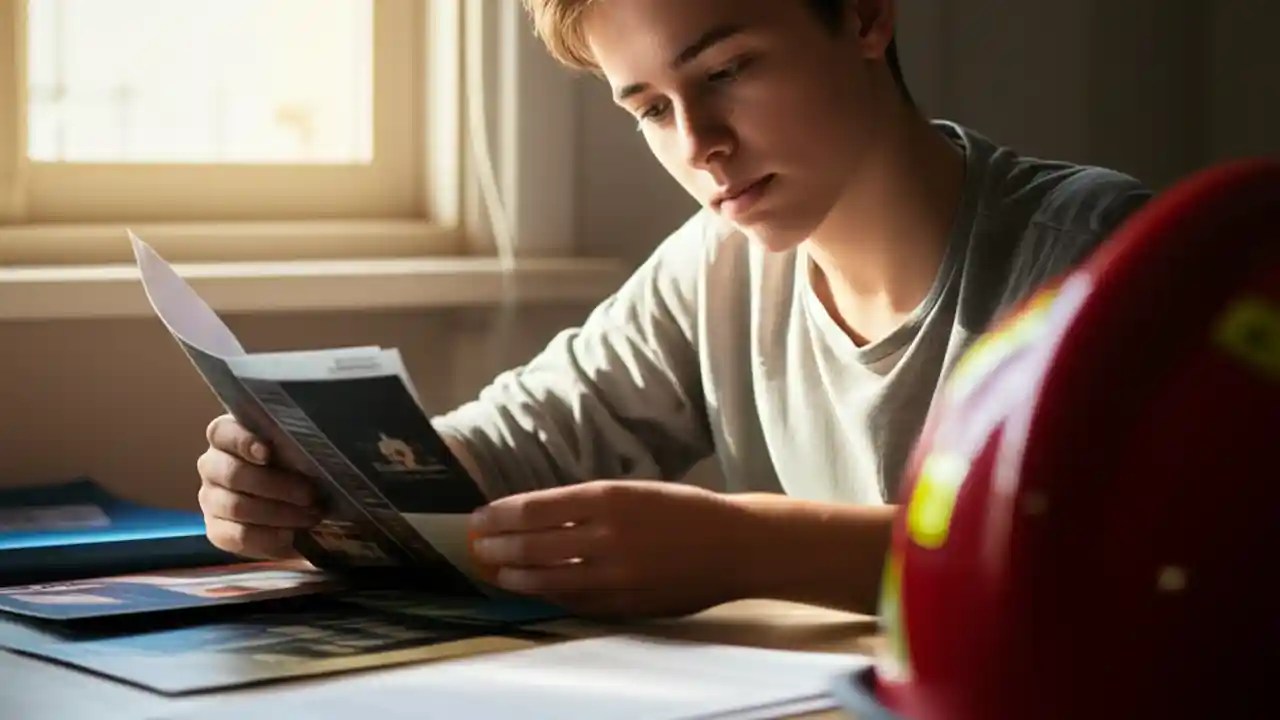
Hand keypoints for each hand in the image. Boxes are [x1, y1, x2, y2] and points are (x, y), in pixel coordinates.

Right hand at [197, 414, 322, 558]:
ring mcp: (210, 499)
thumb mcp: (298, 452)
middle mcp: (212, 465)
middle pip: (233, 474)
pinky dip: (267, 538)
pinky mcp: (216, 530)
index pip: (221, 433)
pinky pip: (237, 536)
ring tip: (310, 516)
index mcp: (227, 437)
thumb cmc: (297, 468)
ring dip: (278, 513)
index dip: (242, 441)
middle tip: (310, 495)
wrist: (295, 508)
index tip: (266, 452)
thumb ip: (294, 445)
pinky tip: (290, 536)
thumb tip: (314, 449)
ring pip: (236, 507)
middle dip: (277, 486)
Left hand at [468, 480, 753, 617]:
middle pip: (533, 544)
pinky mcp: (626, 602)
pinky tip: (535, 591)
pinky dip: (550, 596)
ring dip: (515, 577)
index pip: (534, 508)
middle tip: (479, 547)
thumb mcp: (634, 491)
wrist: (735, 545)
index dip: (500, 516)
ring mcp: (615, 573)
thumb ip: (587, 504)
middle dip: (498, 547)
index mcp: (608, 497)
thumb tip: (535, 515)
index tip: (479, 518)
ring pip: (548, 579)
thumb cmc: (685, 510)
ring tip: (496, 573)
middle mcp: (607, 534)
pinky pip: (575, 601)